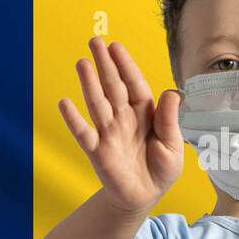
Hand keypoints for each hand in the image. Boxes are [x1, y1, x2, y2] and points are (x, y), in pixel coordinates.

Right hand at [57, 37, 183, 215]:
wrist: (146, 196)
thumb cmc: (161, 168)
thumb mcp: (173, 145)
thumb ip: (170, 120)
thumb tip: (172, 93)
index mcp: (145, 113)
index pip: (134, 84)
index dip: (126, 66)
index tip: (116, 46)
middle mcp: (124, 118)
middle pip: (113, 87)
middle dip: (105, 64)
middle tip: (95, 41)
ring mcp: (109, 132)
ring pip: (98, 103)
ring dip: (89, 83)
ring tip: (82, 63)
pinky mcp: (98, 151)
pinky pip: (84, 133)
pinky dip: (74, 119)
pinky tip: (65, 103)